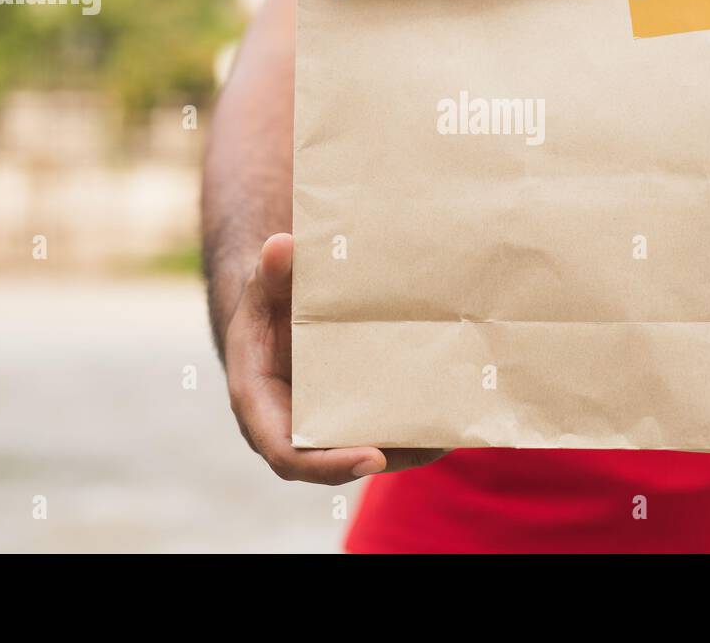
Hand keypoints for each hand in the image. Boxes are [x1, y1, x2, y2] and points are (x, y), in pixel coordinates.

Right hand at [224, 232, 447, 483]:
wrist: (279, 309)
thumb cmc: (269, 300)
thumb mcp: (267, 284)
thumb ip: (272, 271)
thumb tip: (281, 247)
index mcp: (260, 404)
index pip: (288, 452)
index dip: (328, 463)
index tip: (372, 457)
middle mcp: (291, 425)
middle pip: (337, 461)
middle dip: (384, 458)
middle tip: (431, 445)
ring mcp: (323, 424)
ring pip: (364, 450)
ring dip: (406, 448)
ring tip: (449, 434)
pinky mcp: (349, 414)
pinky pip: (379, 433)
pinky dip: (410, 432)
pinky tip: (447, 419)